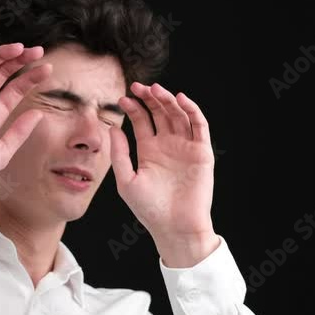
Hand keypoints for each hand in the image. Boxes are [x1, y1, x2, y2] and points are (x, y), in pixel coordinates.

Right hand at [0, 42, 50, 188]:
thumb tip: (39, 114)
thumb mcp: (3, 151)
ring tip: (18, 48)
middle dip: (19, 60)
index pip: (16, 88)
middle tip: (37, 51)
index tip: (47, 69)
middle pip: (2, 72)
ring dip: (1, 54)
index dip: (31, 77)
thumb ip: (20, 131)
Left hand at [109, 82, 215, 256]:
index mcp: (149, 150)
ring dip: (168, 100)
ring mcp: (185, 147)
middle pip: (160, 113)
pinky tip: (180, 99)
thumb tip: (113, 127)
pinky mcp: (202, 152)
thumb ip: (120, 154)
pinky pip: (199, 126)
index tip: (123, 99)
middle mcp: (168, 145)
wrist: (174, 227)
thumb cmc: (149, 209)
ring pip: (178, 115)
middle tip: (138, 87)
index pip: (142, 120)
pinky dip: (192, 110)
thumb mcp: (126, 180)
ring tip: (156, 90)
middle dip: (150, 98)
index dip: (133, 108)